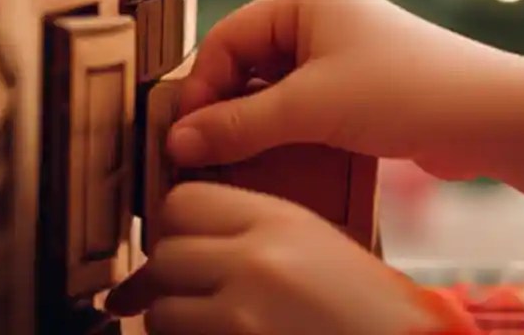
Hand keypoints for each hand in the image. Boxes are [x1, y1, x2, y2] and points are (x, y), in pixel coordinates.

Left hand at [105, 182, 442, 334]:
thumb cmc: (362, 304)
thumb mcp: (313, 243)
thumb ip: (247, 231)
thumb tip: (170, 242)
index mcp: (279, 222)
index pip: (181, 203)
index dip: (178, 224)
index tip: (187, 242)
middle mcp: (256, 264)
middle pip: (164, 256)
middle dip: (174, 278)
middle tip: (203, 291)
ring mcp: (241, 317)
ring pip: (161, 312)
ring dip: (177, 320)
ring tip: (220, 321)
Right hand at [169, 0, 523, 178]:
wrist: (486, 116)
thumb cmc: (405, 92)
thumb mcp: (309, 109)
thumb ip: (238, 125)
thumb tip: (180, 141)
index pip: (225, 39)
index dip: (201, 91)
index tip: (183, 139)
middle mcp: (321, 15)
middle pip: (246, 64)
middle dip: (226, 110)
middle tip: (201, 157)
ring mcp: (342, 50)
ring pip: (274, 89)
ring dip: (255, 126)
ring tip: (234, 166)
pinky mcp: (360, 85)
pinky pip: (304, 106)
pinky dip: (286, 132)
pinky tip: (274, 164)